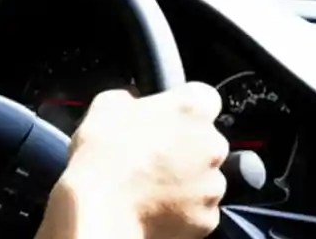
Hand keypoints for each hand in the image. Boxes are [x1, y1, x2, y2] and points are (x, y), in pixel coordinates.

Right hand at [36, 82, 228, 238]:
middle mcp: (212, 145)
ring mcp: (213, 185)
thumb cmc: (103, 154)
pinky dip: (181, 209)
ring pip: (204, 178)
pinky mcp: (208, 218)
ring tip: (148, 185)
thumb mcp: (106, 105)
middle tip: (152, 155)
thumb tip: (133, 102)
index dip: (184, 106)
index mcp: (192, 110)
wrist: (102, 209)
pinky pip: (198, 209)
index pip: (205, 97)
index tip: (167, 117)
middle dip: (186, 146)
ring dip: (184, 179)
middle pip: (207, 141)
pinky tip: (154, 207)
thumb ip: (131, 98)